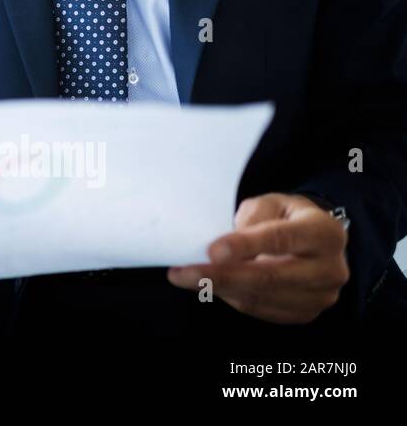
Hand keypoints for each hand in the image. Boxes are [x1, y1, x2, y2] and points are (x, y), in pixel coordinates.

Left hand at [166, 192, 349, 323]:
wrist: (315, 241)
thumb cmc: (287, 217)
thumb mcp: (272, 202)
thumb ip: (252, 218)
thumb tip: (226, 247)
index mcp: (324, 233)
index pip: (280, 240)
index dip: (245, 246)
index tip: (212, 251)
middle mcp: (329, 269)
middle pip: (270, 277)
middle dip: (221, 276)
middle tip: (185, 273)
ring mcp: (320, 296)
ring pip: (261, 298)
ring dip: (219, 289)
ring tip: (187, 277)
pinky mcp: (306, 313)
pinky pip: (261, 310)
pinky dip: (231, 298)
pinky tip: (210, 286)